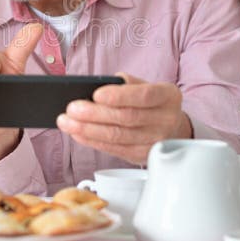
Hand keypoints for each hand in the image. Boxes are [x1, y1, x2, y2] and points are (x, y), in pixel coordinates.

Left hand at [56, 73, 190, 164]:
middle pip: (126, 118)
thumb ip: (126, 84)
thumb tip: (96, 87)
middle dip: (94, 114)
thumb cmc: (152, 103)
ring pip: (117, 136)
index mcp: (167, 96)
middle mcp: (165, 119)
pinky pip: (114, 149)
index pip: (144, 95)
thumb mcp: (146, 86)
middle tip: (72, 109)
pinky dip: (93, 141)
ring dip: (87, 130)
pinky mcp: (142, 156)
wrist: (172, 128)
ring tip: (67, 122)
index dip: (119, 96)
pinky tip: (78, 134)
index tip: (96, 94)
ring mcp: (155, 141)